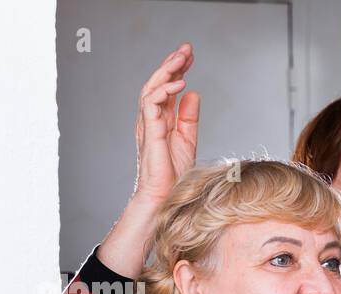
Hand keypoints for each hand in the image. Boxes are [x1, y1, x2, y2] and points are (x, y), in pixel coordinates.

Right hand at [132, 43, 199, 206]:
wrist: (166, 196)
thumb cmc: (174, 174)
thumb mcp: (188, 140)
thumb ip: (189, 117)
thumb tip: (193, 94)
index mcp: (161, 119)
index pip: (167, 87)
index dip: (177, 70)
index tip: (190, 56)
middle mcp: (152, 118)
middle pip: (158, 83)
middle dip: (172, 64)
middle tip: (186, 49)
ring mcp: (148, 124)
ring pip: (151, 87)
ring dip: (167, 71)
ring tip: (182, 59)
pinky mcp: (149, 132)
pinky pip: (151, 103)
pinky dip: (165, 91)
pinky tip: (180, 83)